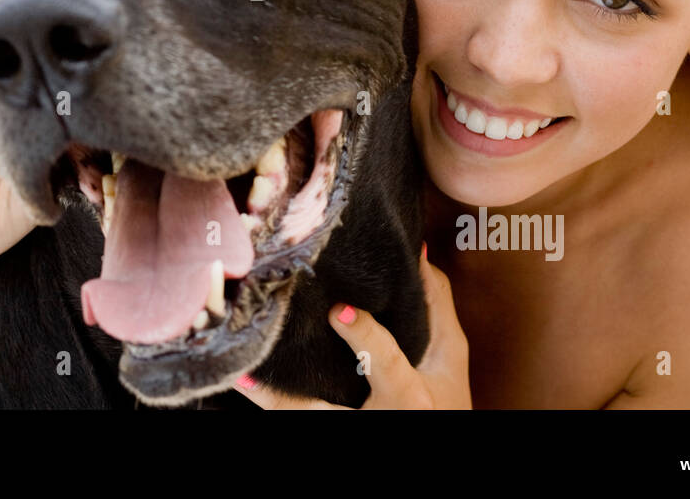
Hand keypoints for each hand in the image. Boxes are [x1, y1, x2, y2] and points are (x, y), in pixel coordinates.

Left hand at [233, 245, 471, 408]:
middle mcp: (375, 421)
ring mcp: (349, 429)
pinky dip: (274, 398)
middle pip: (320, 414)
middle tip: (250, 367)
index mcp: (410, 399)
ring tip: (239, 373)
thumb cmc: (445, 401)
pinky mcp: (337, 429)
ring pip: (300, 419)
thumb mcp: (449, 358)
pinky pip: (299, 415)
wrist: (436, 436)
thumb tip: (419, 252)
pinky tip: (246, 377)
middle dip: (283, 398)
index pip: (385, 365)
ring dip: (268, 399)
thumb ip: (436, 306)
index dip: (363, 337)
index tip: (340, 310)